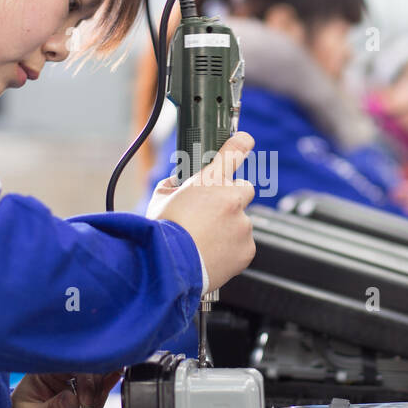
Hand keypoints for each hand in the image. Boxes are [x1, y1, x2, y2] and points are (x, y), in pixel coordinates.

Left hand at [8, 370, 122, 407]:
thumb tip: (72, 398)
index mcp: (45, 371)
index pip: (66, 360)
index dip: (78, 371)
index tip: (81, 397)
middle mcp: (64, 373)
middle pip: (86, 362)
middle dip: (92, 380)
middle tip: (87, 404)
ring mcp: (79, 385)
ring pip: (99, 371)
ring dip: (105, 377)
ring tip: (99, 395)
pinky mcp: (92, 398)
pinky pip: (105, 384)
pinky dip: (113, 378)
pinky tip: (119, 374)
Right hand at [145, 131, 256, 290]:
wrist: (169, 268)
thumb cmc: (162, 234)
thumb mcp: (160, 200)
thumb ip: (172, 187)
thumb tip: (176, 184)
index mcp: (209, 181)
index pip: (233, 151)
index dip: (241, 143)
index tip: (246, 140)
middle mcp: (231, 199)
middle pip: (243, 190)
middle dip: (231, 198)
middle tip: (212, 213)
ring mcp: (242, 224)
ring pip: (241, 221)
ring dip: (228, 227)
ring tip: (205, 241)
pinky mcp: (247, 248)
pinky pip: (243, 244)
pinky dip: (232, 249)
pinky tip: (212, 254)